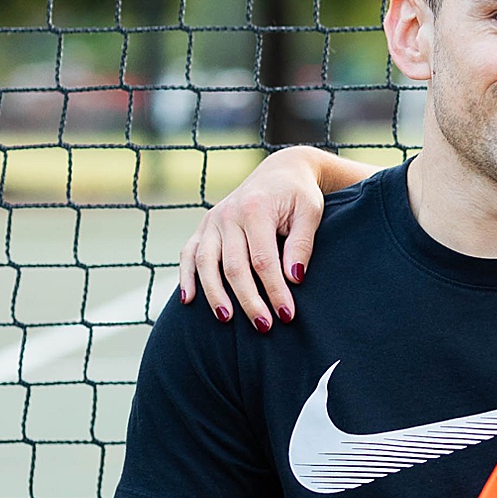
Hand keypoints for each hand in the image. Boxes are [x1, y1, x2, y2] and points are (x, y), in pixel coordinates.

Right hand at [178, 151, 326, 329]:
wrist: (280, 171)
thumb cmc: (299, 196)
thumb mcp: (310, 213)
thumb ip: (302, 244)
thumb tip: (294, 278)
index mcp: (256, 209)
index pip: (263, 260)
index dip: (274, 290)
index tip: (286, 315)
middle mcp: (229, 214)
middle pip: (234, 266)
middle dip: (249, 300)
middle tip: (264, 326)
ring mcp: (212, 221)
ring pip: (207, 263)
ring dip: (215, 294)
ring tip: (226, 319)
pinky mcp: (204, 227)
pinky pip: (189, 254)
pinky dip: (186, 277)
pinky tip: (188, 301)